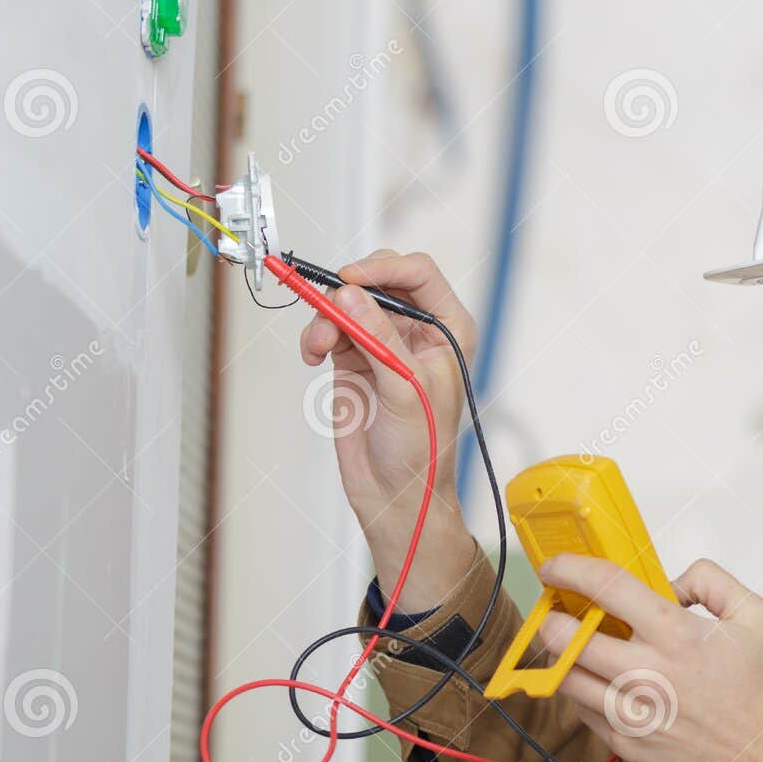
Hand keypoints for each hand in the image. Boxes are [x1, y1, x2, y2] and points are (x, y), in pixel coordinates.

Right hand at [297, 250, 477, 611]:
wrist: (395, 494)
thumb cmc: (422, 449)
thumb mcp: (406, 388)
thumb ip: (378, 337)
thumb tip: (349, 294)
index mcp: (449, 330)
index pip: (418, 272)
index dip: (383, 267)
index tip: (351, 281)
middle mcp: (417, 330)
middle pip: (377, 278)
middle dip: (348, 290)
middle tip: (329, 311)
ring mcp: (383, 342)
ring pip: (346, 301)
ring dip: (325, 315)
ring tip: (318, 347)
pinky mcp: (354, 358)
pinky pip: (328, 327)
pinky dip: (315, 334)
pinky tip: (313, 354)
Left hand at [536, 554, 762, 761]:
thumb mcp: (757, 615)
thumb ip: (711, 581)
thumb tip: (669, 581)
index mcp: (678, 635)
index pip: (606, 588)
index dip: (570, 570)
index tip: (556, 567)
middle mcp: (648, 674)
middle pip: (566, 637)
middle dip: (550, 617)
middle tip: (554, 610)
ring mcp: (633, 714)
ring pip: (565, 678)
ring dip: (559, 656)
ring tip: (569, 646)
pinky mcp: (628, 746)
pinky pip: (583, 712)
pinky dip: (581, 692)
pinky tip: (598, 682)